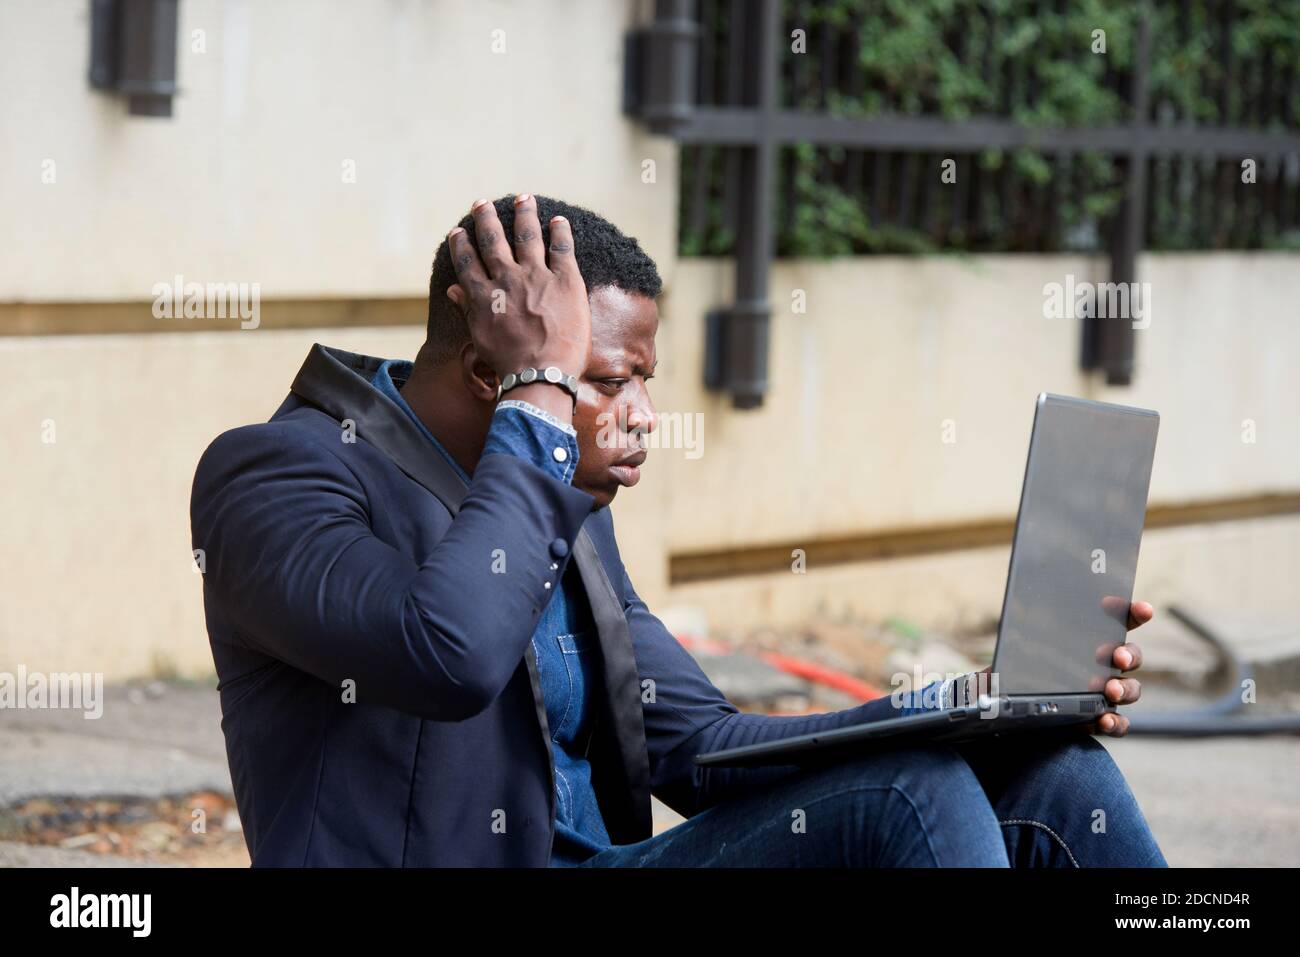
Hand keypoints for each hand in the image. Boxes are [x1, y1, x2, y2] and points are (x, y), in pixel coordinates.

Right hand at [446, 195, 591, 380]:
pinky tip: (558, 220)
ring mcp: (537, 277)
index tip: (458, 231)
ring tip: (523, 198)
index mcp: (484, 294)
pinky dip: (559, 231)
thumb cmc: (509, 363)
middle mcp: (507, 279)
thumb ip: (468, 308)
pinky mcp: (566, 280)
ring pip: (527, 235)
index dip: (462, 244)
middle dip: (486, 218)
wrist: (541, 374)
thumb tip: (452, 289)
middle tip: (482, 202)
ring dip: (524, 214)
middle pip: (493, 240)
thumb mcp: (480, 336)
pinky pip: (562, 248)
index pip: (467, 261)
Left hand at [975, 600, 1150, 736]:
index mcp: (1092, 640)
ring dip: (1125, 689)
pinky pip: (1119, 723)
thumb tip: (1018, 608)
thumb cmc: (1022, 669)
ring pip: (1131, 689)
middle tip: (1118, 657)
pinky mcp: (1099, 720)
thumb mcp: (1022, 644)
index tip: (1143, 609)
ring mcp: (1106, 694)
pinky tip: (1105, 720)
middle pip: (1131, 657)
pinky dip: (1115, 722)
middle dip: (1129, 655)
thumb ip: (1027, 627)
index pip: (1121, 623)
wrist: (1010, 706)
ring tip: (1111, 691)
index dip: (1134, 614)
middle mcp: (1105, 666)